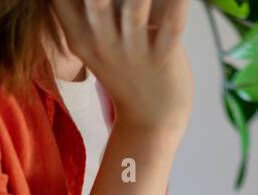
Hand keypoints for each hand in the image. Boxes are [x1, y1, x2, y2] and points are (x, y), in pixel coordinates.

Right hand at [53, 0, 192, 136]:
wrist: (151, 119)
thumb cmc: (125, 70)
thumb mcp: (93, 41)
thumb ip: (87, 8)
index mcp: (79, 35)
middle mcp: (101, 42)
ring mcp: (131, 52)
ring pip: (133, 8)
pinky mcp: (162, 59)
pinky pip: (172, 26)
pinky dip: (178, 4)